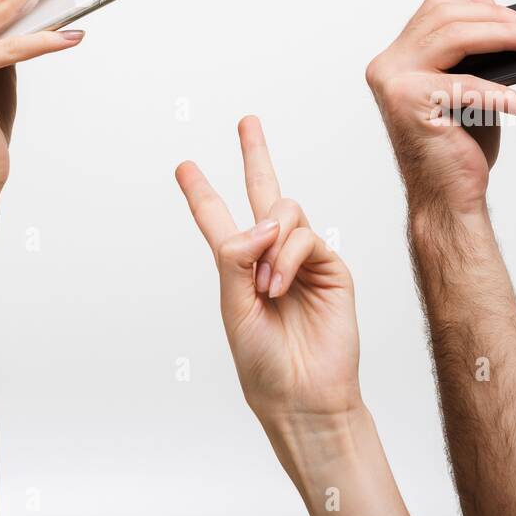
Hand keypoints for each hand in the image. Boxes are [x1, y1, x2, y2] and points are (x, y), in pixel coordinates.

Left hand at [175, 117, 361, 428]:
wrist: (305, 394)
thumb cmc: (264, 364)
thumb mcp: (233, 309)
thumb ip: (237, 258)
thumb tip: (264, 221)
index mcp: (239, 269)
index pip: (218, 220)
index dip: (200, 193)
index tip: (184, 166)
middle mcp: (271, 257)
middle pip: (263, 194)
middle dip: (255, 155)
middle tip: (246, 121)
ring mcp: (303, 260)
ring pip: (285, 213)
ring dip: (270, 243)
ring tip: (267, 286)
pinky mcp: (331, 266)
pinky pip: (305, 237)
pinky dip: (287, 257)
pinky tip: (280, 286)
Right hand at [365, 0, 515, 214]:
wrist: (445, 198)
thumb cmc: (458, 147)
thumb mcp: (470, 86)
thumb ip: (473, 47)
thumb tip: (487, 3)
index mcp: (397, 58)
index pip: (436, 12)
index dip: (481, 10)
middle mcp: (388, 65)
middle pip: (445, 18)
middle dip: (498, 21)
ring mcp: (393, 81)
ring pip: (454, 37)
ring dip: (503, 38)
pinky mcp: (408, 102)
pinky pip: (465, 86)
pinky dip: (499, 93)